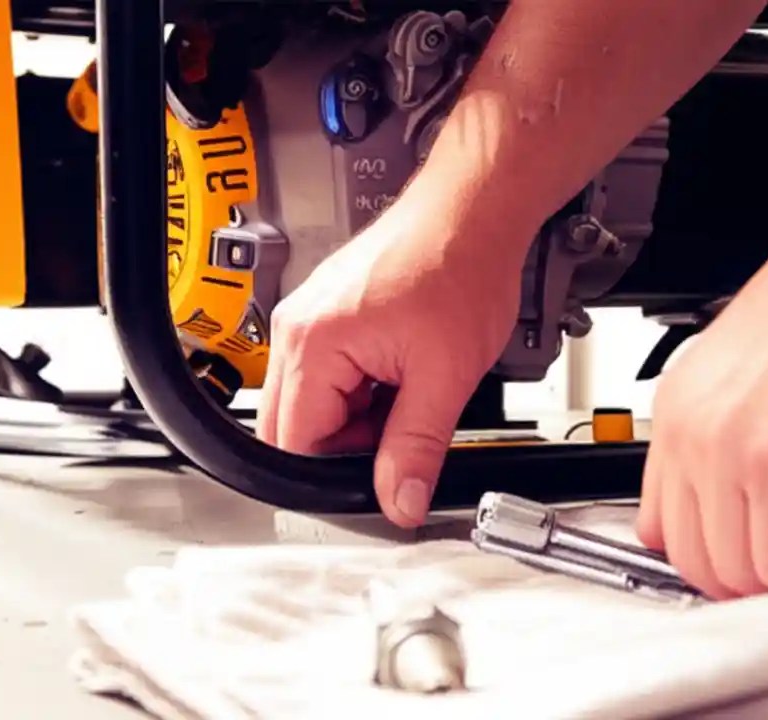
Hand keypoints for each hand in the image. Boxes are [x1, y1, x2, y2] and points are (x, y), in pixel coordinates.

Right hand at [256, 190, 526, 526]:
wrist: (474, 210)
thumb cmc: (460, 265)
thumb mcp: (445, 377)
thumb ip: (416, 449)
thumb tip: (400, 503)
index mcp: (312, 345)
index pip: (295, 445)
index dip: (337, 475)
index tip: (378, 481)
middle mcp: (296, 328)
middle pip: (292, 427)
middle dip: (344, 448)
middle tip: (398, 438)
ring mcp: (308, 317)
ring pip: (312, 403)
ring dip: (356, 419)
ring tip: (409, 394)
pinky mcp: (328, 313)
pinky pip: (326, 375)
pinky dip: (361, 391)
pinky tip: (401, 377)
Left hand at [636, 233, 767, 599]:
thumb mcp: (763, 367)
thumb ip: (745, 427)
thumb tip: (766, 482)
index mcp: (680, 406)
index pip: (661, 521)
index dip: (710, 558)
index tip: (753, 564)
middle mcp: (691, 432)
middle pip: (692, 558)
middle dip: (747, 585)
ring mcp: (729, 454)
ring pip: (736, 574)